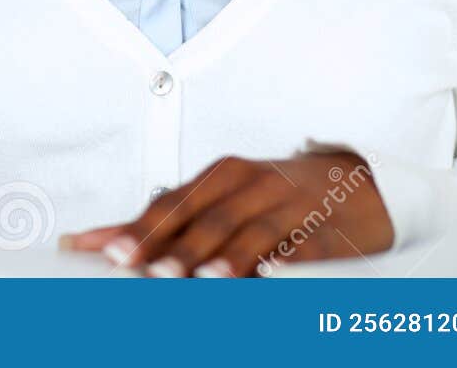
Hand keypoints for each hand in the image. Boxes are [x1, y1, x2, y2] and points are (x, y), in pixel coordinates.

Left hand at [61, 151, 393, 276]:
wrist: (359, 182)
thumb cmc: (273, 196)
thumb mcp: (220, 199)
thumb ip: (165, 222)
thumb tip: (98, 242)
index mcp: (220, 177)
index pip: (170, 203)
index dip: (138, 228)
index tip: (105, 251)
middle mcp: (250, 186)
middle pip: (206, 218)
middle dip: (174, 246)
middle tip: (146, 270)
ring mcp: (289, 206)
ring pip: (252, 232)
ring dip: (226, 256)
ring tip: (203, 279)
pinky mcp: (326, 229)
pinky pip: (304, 246)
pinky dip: (287, 260)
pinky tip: (272, 274)